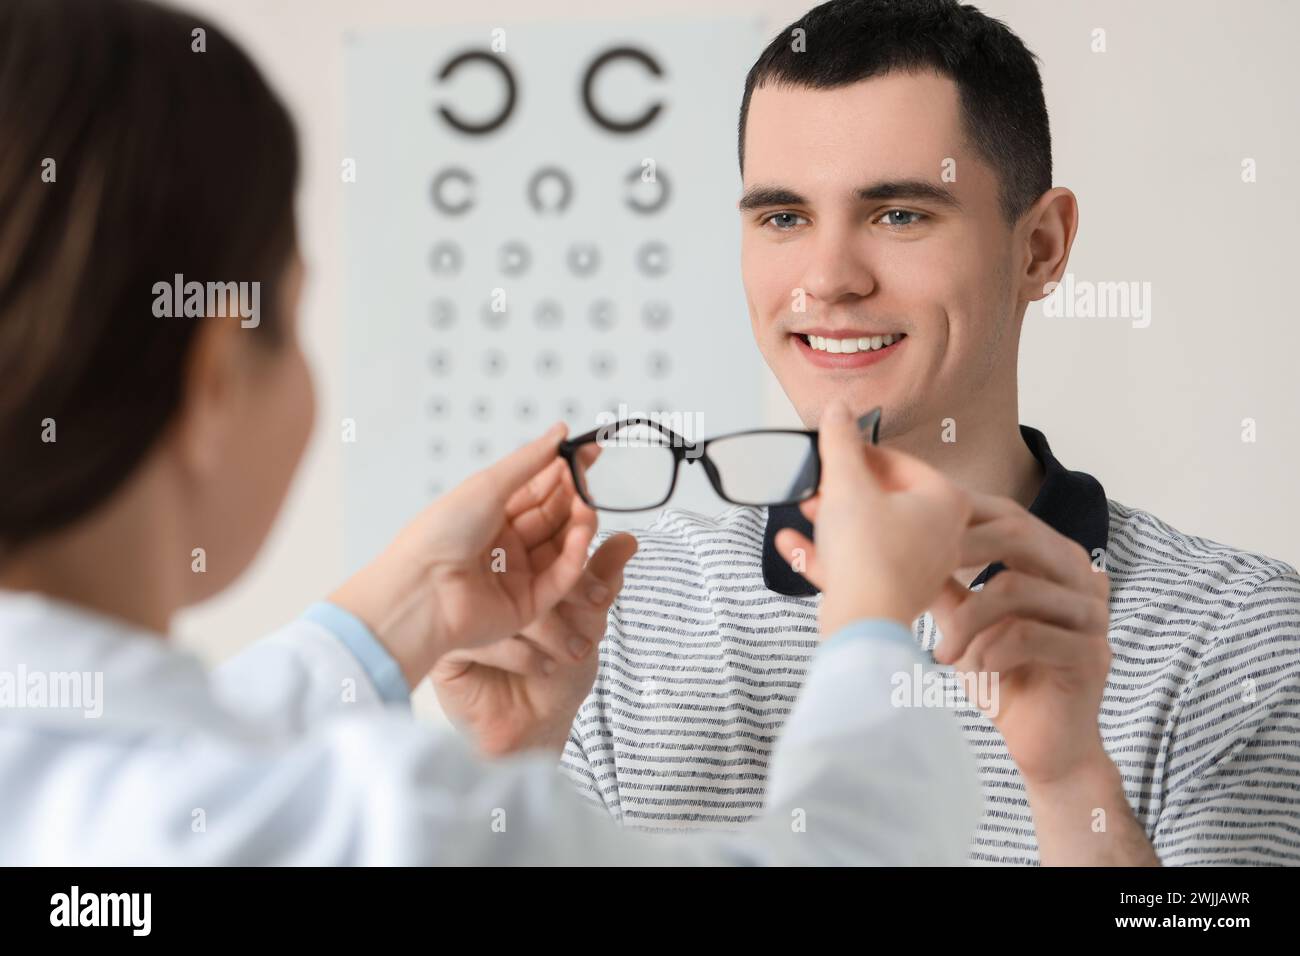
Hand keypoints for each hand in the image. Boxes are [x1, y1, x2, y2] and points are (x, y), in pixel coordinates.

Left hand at [329, 423, 596, 686]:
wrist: (420, 591)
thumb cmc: (440, 535)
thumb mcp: (487, 485)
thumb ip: (529, 461)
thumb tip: (559, 431)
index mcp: (490, 514)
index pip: (538, 488)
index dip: (565, 470)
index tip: (591, 452)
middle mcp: (505, 544)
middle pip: (554, 516)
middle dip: (574, 498)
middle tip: (590, 483)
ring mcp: (518, 574)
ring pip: (562, 546)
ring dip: (579, 525)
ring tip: (587, 510)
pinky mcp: (528, 605)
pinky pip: (560, 578)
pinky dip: (575, 556)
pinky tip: (581, 536)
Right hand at [432, 532, 637, 756]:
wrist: (539, 724)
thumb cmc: (561, 671)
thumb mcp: (590, 621)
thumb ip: (603, 579)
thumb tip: (629, 540)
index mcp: (518, 570)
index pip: (538, 540)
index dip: (571, 540)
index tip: (596, 546)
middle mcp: (487, 588)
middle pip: (519, 567)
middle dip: (564, 586)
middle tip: (595, 605)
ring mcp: (464, 616)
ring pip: (502, 603)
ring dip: (546, 626)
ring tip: (576, 649)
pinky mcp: (449, 648)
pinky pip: (480, 639)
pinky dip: (517, 653)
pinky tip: (542, 667)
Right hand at [773, 399, 970, 634]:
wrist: (863, 624)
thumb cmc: (867, 554)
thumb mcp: (846, 483)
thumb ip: (840, 442)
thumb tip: (838, 410)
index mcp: (945, 502)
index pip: (899, 461)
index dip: (858, 452)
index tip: (832, 450)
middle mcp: (941, 535)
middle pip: (885, 497)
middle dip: (842, 487)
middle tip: (817, 480)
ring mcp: (918, 567)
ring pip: (870, 531)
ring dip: (832, 518)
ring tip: (802, 506)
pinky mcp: (893, 594)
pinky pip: (858, 564)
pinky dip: (827, 553)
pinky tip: (790, 541)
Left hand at [931, 492, 1111, 787]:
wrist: (1043, 748)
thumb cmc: (1003, 679)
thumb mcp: (967, 624)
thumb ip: (948, 585)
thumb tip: (905, 544)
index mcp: (1056, 563)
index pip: (1011, 518)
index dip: (962, 518)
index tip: (911, 531)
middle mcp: (1082, 579)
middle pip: (1018, 536)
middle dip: (959, 553)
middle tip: (916, 576)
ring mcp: (1092, 615)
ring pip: (1014, 588)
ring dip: (966, 622)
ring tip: (943, 653)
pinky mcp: (1092, 654)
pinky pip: (1028, 634)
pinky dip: (989, 651)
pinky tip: (973, 670)